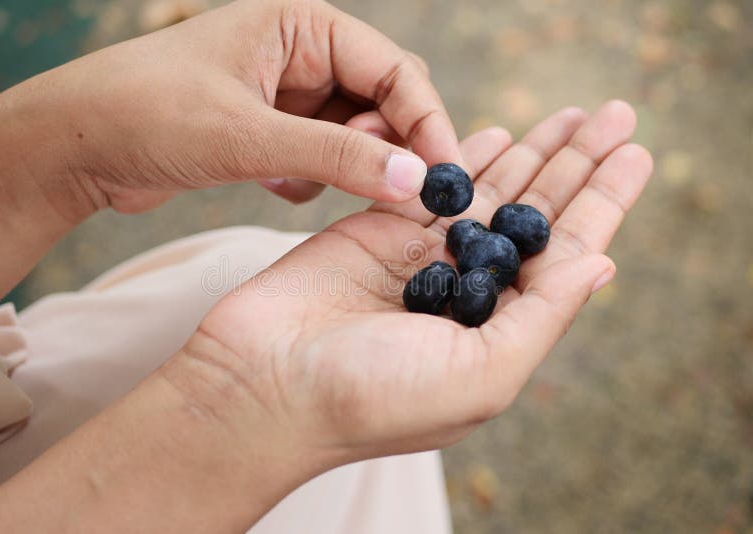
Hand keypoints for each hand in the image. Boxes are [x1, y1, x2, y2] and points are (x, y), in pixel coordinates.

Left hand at [31, 0, 460, 214]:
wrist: (74, 146)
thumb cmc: (148, 116)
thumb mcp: (248, 137)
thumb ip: (336, 159)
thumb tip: (416, 182)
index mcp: (302, 25)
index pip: (394, 70)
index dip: (426, 123)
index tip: (445, 179)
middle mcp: (301, 53)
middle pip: (384, 101)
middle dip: (391, 147)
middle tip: (390, 190)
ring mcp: (287, 94)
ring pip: (355, 135)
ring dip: (349, 166)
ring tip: (303, 179)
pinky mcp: (272, 131)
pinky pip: (323, 158)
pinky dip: (313, 180)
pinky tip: (273, 184)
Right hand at [167, 100, 652, 463]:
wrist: (265, 383)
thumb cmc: (372, 398)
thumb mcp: (480, 376)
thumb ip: (543, 318)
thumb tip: (602, 264)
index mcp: (499, 328)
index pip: (565, 254)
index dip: (602, 202)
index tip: (635, 154)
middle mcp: (467, 291)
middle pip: (534, 213)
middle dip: (575, 165)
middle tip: (613, 114)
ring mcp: (420, 257)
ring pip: (489, 192)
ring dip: (531, 152)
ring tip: (572, 117)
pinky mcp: (375, 229)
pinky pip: (431, 185)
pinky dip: (464, 157)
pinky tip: (498, 132)